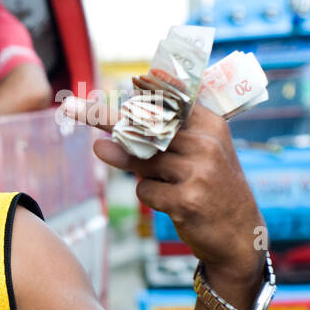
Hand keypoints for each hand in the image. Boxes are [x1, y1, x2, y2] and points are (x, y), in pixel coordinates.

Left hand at [66, 94, 266, 297]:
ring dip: (128, 163)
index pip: (169, 101)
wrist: (238, 232)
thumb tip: (102, 140)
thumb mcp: (196, 154)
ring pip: (140, 159)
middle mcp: (206, 143)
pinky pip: (144, 189)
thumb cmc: (209, 186)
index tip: (120, 77)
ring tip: (123, 159)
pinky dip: (148, 194)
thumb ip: (158, 140)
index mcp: (209, 124)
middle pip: (144, 125)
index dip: (142, 90)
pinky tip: (172, 200)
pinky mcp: (187, 199)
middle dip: (102, 116)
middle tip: (70, 107)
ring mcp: (198, 171)